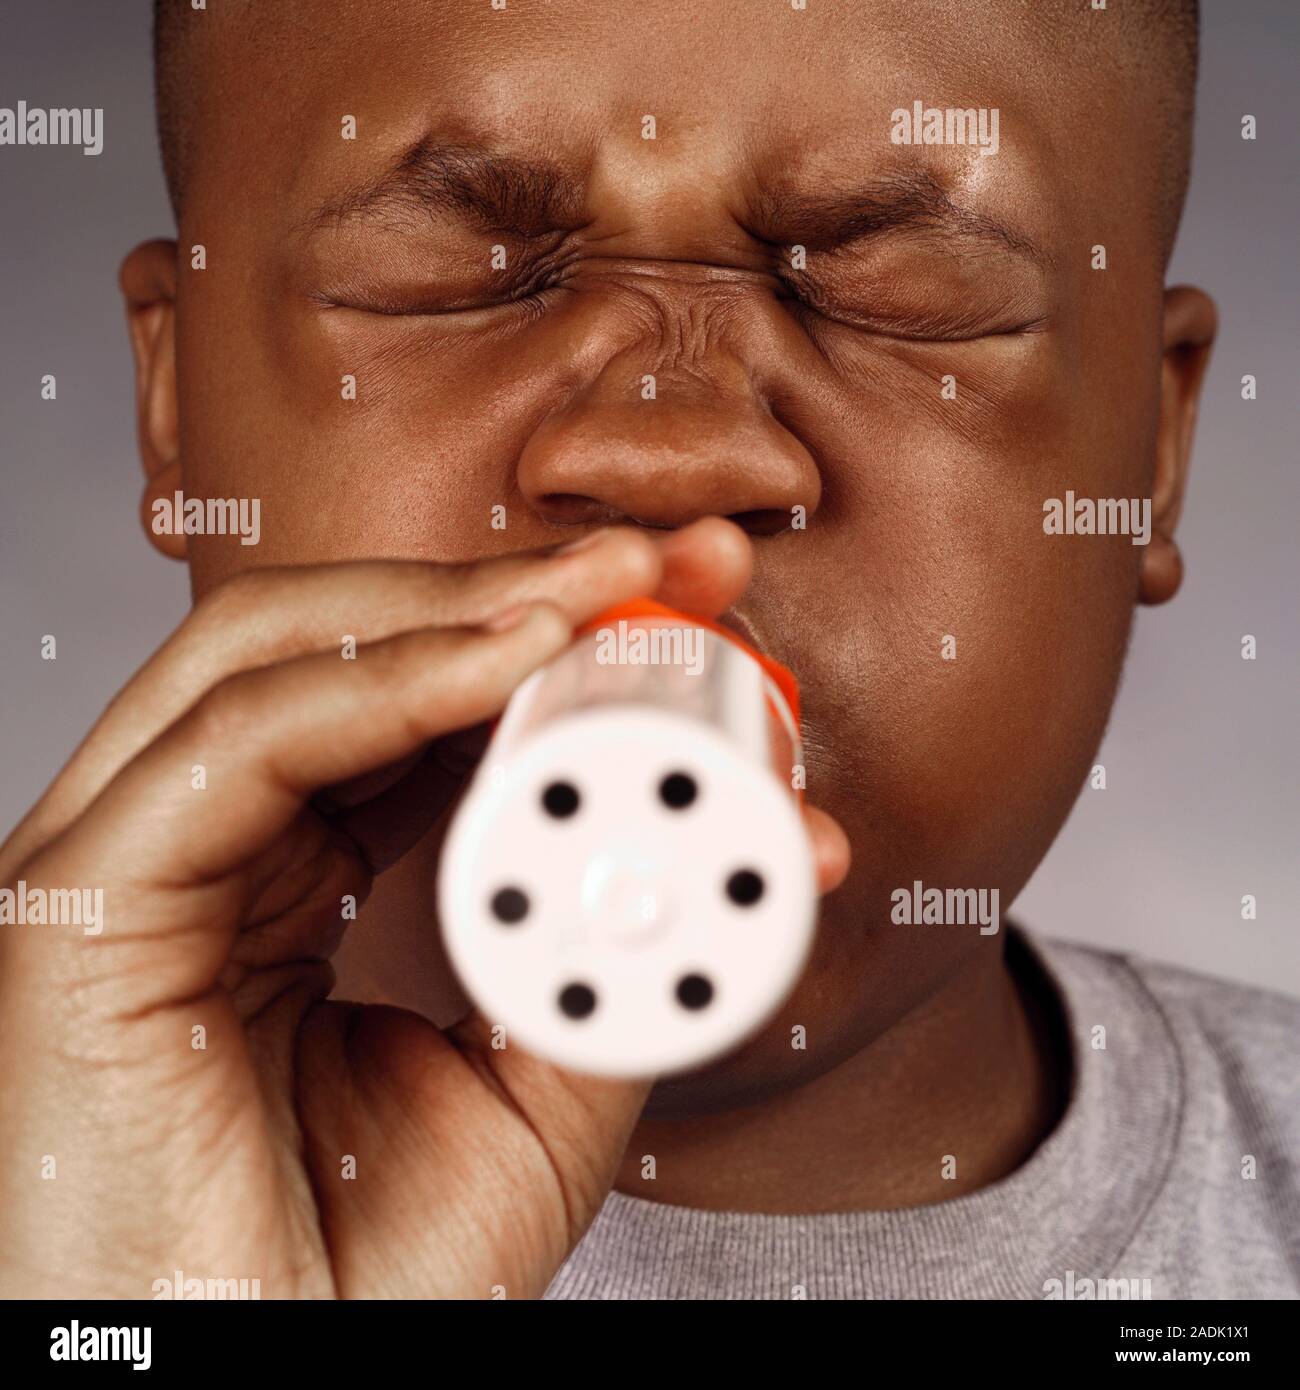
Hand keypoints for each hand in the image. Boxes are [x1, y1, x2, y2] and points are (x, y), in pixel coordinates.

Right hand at [0, 519, 846, 1297]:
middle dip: (515, 589)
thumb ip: (599, 942)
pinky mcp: (83, 904)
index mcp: (284, 879)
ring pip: (278, 656)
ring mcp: (133, 862)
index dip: (552, 642)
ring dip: (462, 604)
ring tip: (610, 593)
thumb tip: (708, 829)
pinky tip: (517, 659)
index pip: (413, 708)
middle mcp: (204, 849)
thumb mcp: (535, 1083)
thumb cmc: (366, 1274)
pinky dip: (387, 680)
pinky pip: (242, 742)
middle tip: (669, 565)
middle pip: (344, 650)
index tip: (693, 611)